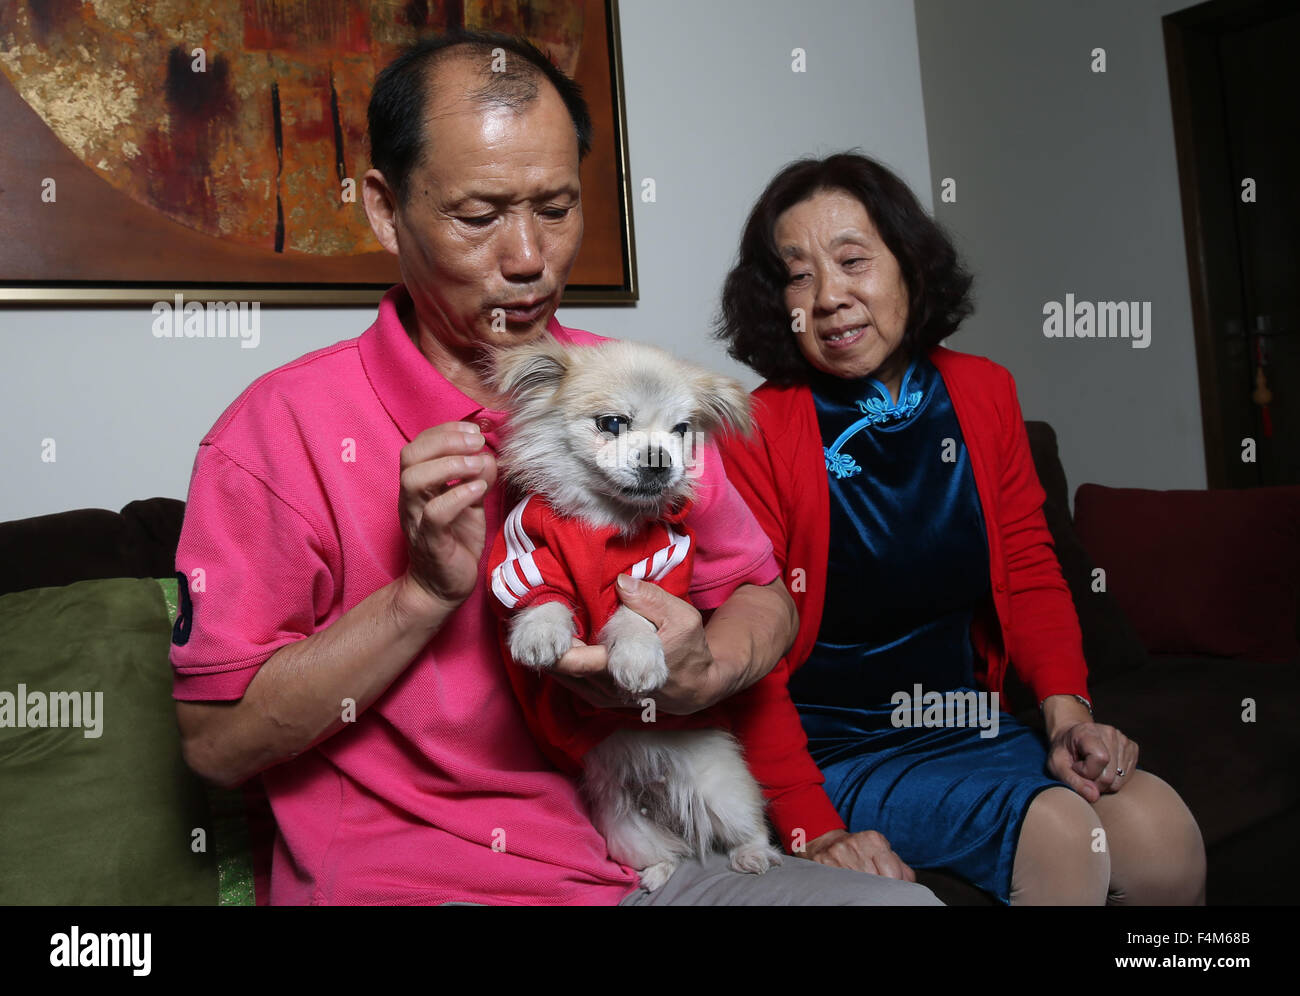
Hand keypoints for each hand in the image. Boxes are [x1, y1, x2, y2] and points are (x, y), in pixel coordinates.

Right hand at [397, 422, 497, 608]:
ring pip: (414, 480)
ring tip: (477, 465)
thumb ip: (478, 477)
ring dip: (449, 465)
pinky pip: (434, 514)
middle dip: (445, 441)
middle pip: (409, 456)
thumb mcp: (471, 502)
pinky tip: (479, 490)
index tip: (474, 428)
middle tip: (476, 442)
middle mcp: (412, 499)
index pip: (419, 445)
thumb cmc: (455, 540)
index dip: (445, 431)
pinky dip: (457, 496)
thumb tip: (488, 453)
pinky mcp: (430, 542)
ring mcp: (417, 519)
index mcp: (419, 485)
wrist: (444, 587)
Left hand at [551, 574, 716, 713]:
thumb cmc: (690, 651)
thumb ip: (651, 599)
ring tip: (545, 622)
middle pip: (558, 668)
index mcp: (620, 670)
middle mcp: (604, 688)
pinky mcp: (596, 695)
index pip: (576, 662)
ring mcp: (598, 695)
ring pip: (559, 675)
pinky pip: (568, 678)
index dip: (552, 645)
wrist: (696, 688)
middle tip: (536, 612)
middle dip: (543, 644)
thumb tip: (622, 581)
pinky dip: (559, 659)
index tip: (541, 621)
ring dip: (550, 651)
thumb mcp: (682, 619)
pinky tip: (558, 638)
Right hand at [805, 829, 916, 880]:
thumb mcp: (881, 851)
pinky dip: (848, 888)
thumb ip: (900, 867)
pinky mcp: (823, 863)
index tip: (890, 887)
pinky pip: (842, 885)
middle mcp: (856, 843)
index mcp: (874, 839)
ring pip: (859, 885)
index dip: (893, 885)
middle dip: (878, 888)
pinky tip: (848, 885)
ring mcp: (838, 853)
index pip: (893, 873)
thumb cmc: (859, 851)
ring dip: (862, 889)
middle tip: (874, 888)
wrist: (825, 843)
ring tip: (860, 885)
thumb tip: (908, 884)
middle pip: (876, 880)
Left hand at [1046, 719, 1138, 801]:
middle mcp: (1110, 733)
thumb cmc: (1063, 751)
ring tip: (1092, 769)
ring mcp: (1123, 740)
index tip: (1076, 767)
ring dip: (1104, 781)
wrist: (1072, 737)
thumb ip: (1072, 781)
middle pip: (1110, 776)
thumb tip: (1094, 796)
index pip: (1100, 759)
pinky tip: (1103, 768)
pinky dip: (1114, 778)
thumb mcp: (1056, 765)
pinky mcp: (1132, 749)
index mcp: (1089, 731)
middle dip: (1094, 782)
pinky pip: (1127, 776)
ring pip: (1120, 780)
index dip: (1086, 772)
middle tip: (1083, 772)